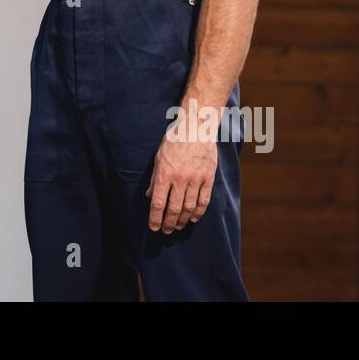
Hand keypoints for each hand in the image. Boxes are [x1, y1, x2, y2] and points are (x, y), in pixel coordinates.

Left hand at [145, 109, 217, 233]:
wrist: (196, 127)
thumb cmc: (174, 140)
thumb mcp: (159, 157)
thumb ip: (155, 179)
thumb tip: (150, 196)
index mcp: (165, 174)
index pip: (158, 203)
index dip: (155, 218)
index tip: (154, 227)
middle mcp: (180, 179)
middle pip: (174, 209)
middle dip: (169, 223)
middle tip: (166, 231)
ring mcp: (196, 179)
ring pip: (189, 207)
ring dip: (183, 220)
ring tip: (178, 226)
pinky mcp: (208, 178)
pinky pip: (204, 200)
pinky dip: (199, 212)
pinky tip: (193, 218)